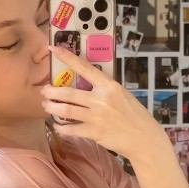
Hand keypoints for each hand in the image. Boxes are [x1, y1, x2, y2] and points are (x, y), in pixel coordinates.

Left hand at [40, 45, 166, 164]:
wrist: (144, 138)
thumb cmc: (135, 115)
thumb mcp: (122, 95)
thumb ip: (104, 89)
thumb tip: (85, 83)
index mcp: (110, 86)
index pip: (85, 67)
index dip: (68, 57)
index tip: (54, 48)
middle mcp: (102, 99)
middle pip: (69, 92)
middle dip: (52, 91)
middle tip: (44, 91)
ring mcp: (97, 117)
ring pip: (66, 110)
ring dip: (52, 108)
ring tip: (46, 106)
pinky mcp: (94, 132)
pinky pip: (71, 129)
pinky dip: (62, 128)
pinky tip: (58, 126)